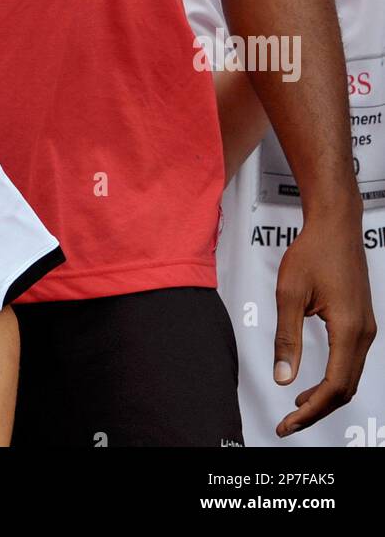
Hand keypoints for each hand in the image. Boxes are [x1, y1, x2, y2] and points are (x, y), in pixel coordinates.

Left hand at [272, 217, 375, 436]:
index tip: (288, 423)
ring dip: (326, 396)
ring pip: (350, 377)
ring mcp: (366, 328)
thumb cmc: (312, 252)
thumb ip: (286, 339)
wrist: (335, 225)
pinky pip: (351, 362)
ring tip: (297, 405)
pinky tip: (312, 381)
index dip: (311, 411)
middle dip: (318, 410)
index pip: (334, 387)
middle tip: (288, 423)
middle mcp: (364, 334)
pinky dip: (333, 378)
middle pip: (346, 389)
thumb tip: (283, 379)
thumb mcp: (289, 295)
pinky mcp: (362, 322)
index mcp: (349, 330)